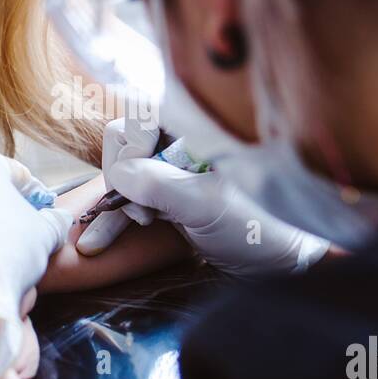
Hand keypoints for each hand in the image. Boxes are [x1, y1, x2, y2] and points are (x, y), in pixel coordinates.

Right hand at [80, 121, 328, 277]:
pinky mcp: (171, 195)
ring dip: (120, 201)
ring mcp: (175, 168)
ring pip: (123, 172)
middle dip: (124, 177)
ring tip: (145, 223)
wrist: (281, 263)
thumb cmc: (258, 226)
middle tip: (145, 211)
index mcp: (198, 126)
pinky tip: (96, 242)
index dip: (131, 146)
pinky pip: (130, 198)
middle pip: (123, 142)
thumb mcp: (207, 205)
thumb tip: (120, 174)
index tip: (142, 179)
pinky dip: (114, 218)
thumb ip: (159, 185)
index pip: (139, 115)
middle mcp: (183, 140)